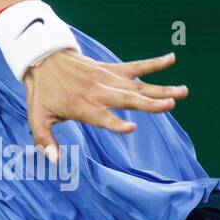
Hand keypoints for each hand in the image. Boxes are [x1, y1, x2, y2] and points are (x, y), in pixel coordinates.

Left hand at [24, 49, 187, 159]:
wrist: (41, 58)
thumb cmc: (42, 92)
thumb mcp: (37, 117)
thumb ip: (45, 140)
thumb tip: (54, 162)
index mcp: (81, 107)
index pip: (101, 117)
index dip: (115, 123)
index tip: (132, 128)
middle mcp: (98, 93)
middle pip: (126, 100)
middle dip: (148, 104)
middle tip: (170, 106)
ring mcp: (107, 79)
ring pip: (137, 86)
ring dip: (160, 89)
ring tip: (182, 92)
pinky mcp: (110, 69)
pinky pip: (135, 66)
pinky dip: (153, 63)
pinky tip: (172, 59)